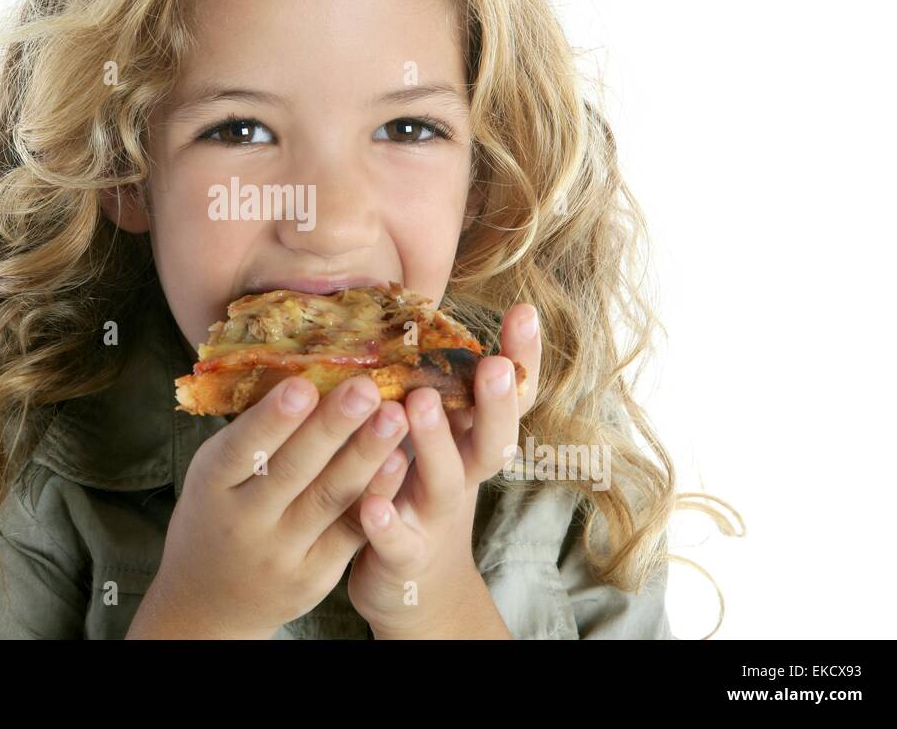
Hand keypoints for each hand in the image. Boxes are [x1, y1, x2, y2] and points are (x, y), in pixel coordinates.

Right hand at [127, 374, 410, 638]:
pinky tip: (400, 461)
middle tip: (366, 388)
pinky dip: (376, 494)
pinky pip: (351, 529)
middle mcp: (245, 522)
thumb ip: (251, 436)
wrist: (210, 601)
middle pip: (293, 471)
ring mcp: (282, 553)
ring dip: (367, 454)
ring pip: (330, 498)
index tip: (305, 385)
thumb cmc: (217, 514)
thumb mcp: (214, 475)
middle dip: (332, 428)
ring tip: (396, 415)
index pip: (243, 448)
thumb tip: (303, 370)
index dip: (274, 419)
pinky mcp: (316, 575)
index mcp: (212, 486)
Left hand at [346, 303, 541, 637]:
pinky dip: (386, 522)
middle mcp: (462, 475)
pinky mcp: (403, 555)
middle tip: (491, 365)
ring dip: (434, 443)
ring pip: (443, 481)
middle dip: (494, 403)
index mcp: (471, 440)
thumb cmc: (422, 492)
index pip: (508, 396)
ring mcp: (434, 516)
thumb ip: (436, 387)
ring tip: (420, 404)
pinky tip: (372, 504)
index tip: (525, 312)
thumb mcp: (441, 440)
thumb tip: (418, 308)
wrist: (419, 589)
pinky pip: (395, 539)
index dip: (522, 359)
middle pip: (491, 439)